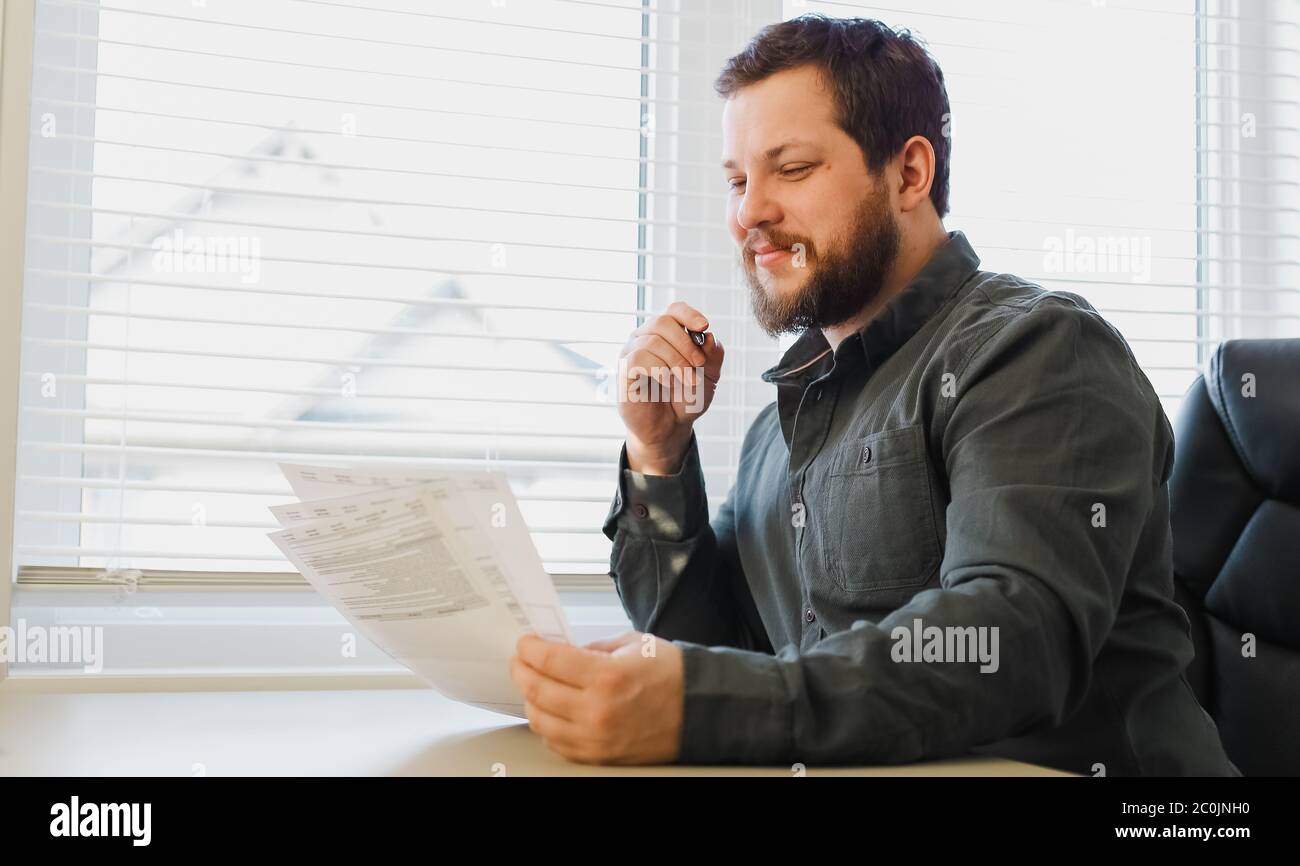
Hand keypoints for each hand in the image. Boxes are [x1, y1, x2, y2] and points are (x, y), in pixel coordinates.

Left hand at [509, 630, 683, 764]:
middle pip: (537, 690)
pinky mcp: (599, 757)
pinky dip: (547, 725)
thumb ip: (592, 647)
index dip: (529, 649)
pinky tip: (550, 711)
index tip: (525, 643)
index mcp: (607, 677)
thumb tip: (560, 652)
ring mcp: (596, 739)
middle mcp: (598, 711)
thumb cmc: (671, 675)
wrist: (700, 711)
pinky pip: (557, 743)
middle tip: (520, 661)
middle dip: (522, 670)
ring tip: (533, 685)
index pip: (549, 661)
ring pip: (540, 720)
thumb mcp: (632, 644)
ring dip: (530, 699)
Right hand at [617, 301, 724, 474]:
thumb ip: (713, 356)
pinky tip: (668, 383)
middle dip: (686, 343)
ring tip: (688, 381)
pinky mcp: (623, 370)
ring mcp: (632, 352)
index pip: (674, 310)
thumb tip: (709, 336)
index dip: (689, 314)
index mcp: (668, 335)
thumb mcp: (709, 378)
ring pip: (652, 340)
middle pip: (663, 322)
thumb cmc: (685, 398)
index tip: (704, 326)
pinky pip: (637, 358)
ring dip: (676, 360)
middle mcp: (646, 337)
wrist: (669, 428)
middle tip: (699, 365)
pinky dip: (659, 369)